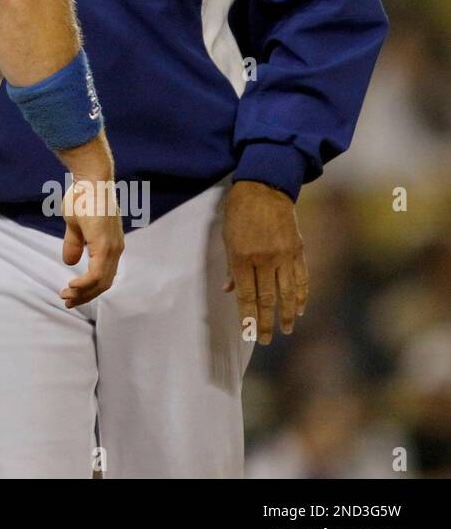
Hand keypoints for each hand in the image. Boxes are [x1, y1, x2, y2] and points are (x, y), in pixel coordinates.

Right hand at [61, 177, 123, 307]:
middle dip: (84, 295)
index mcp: (110, 246)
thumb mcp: (75, 224)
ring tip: (66, 295)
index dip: (87, 288)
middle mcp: (115, 249)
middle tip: (67, 301)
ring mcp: (112, 248)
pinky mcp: (105, 245)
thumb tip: (70, 261)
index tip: (70, 293)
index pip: (103, 276)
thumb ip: (74, 243)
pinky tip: (72, 286)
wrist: (90, 179)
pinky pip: (97, 273)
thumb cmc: (82, 196)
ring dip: (83, 292)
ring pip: (101, 281)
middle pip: (103, 283)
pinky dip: (85, 283)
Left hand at [223, 180, 307, 343]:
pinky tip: (300, 309)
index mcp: (242, 257)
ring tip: (286, 330)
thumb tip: (230, 290)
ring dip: (287, 314)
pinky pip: (301, 278)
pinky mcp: (298, 250)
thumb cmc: (239, 212)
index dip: (248, 317)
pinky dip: (301, 295)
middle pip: (267, 298)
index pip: (246, 295)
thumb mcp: (226, 237)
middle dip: (267, 322)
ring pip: (287, 292)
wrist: (265, 188)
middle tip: (267, 340)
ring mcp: (284, 255)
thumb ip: (231, 266)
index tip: (249, 334)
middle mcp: (264, 259)